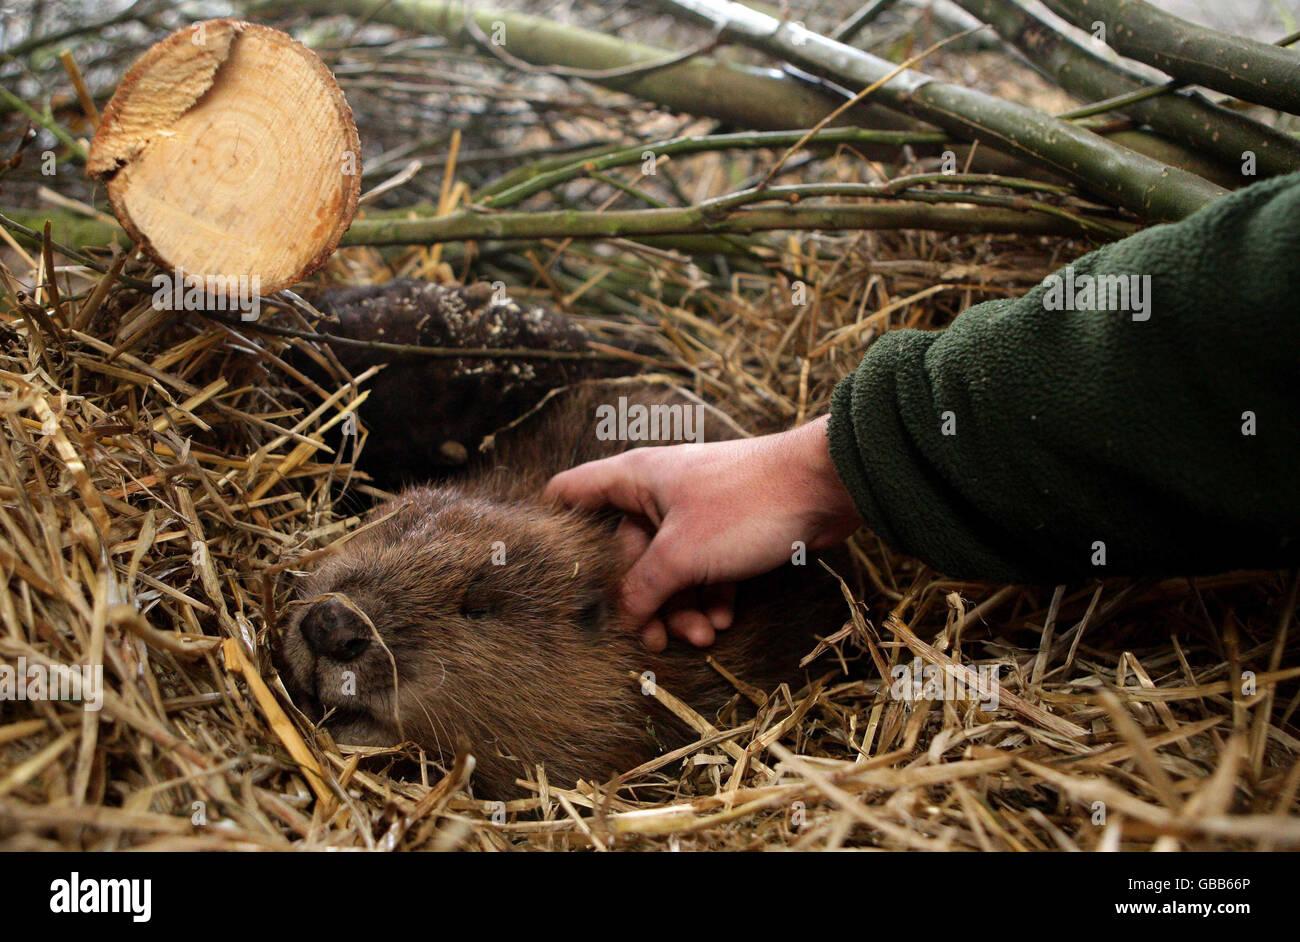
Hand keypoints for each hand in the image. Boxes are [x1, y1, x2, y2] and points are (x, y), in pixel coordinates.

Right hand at [543, 415, 860, 650]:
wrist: (827, 484)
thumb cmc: (746, 505)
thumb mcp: (682, 554)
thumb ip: (643, 588)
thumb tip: (624, 616)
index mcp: (634, 479)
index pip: (572, 494)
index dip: (554, 527)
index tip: (552, 573)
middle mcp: (658, 491)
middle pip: (627, 551)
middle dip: (643, 598)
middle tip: (655, 640)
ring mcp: (695, 510)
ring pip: (670, 565)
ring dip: (682, 605)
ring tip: (704, 635)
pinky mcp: (729, 528)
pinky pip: (705, 567)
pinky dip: (711, 594)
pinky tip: (725, 620)